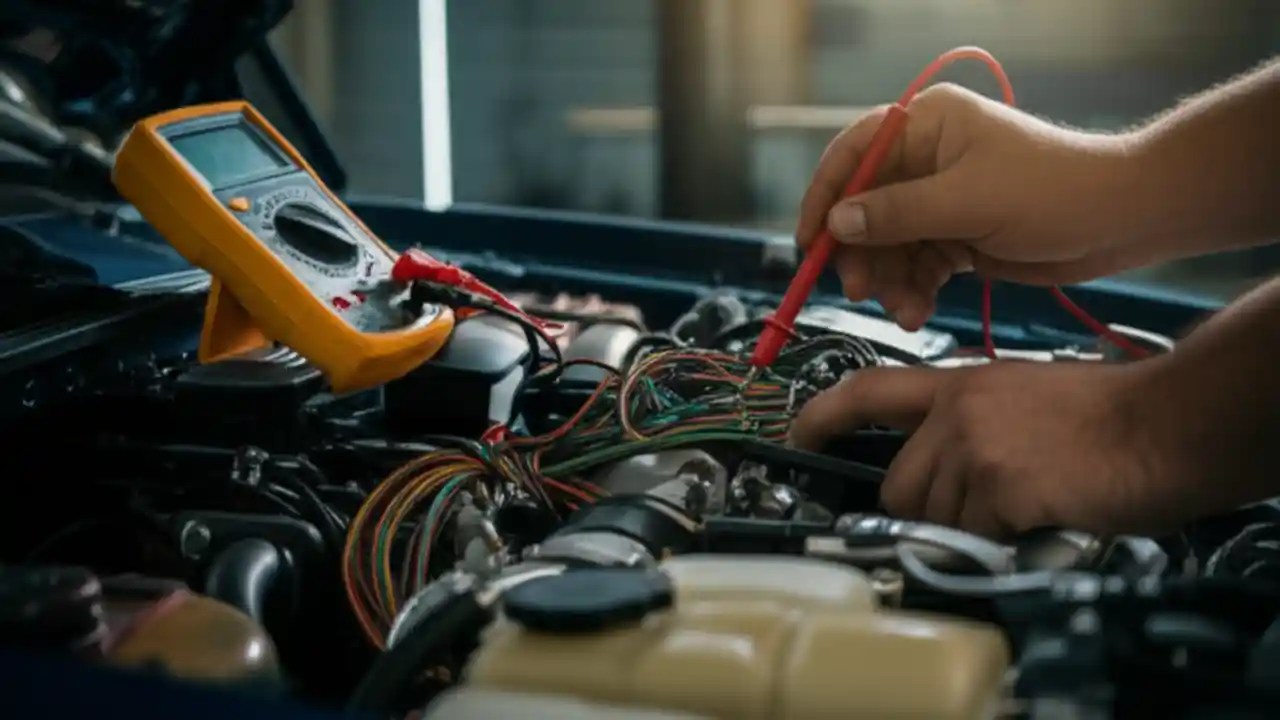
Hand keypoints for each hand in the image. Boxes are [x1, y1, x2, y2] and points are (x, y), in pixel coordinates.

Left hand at [789, 361, 1200, 537]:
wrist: (1165, 424)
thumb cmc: (1111, 414)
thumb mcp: (1023, 395)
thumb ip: (971, 423)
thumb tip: (941, 469)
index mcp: (960, 384)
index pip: (869, 390)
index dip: (823, 415)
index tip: (798, 433)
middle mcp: (956, 413)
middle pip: (898, 484)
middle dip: (929, 510)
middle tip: (984, 508)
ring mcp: (973, 448)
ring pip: (935, 518)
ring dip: (973, 528)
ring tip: (1025, 504)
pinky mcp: (998, 485)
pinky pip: (974, 537)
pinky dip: (1004, 541)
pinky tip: (1038, 515)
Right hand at [797, 84, 1150, 329]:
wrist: (1120, 222)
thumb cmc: (1051, 192)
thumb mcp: (968, 201)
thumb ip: (897, 213)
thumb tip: (836, 224)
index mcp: (925, 125)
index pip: (854, 154)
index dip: (824, 197)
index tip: (808, 243)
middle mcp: (926, 159)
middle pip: (864, 209)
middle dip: (861, 254)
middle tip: (858, 292)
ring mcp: (940, 200)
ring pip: (887, 245)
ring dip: (889, 282)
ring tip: (904, 313)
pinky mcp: (955, 237)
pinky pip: (915, 266)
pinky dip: (912, 291)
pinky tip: (918, 312)